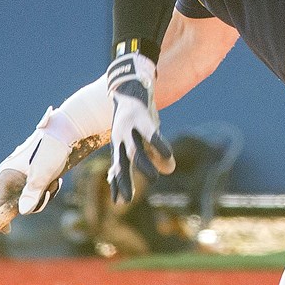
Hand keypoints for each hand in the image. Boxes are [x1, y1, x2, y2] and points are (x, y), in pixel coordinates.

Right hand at [0, 115, 72, 215]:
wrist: (66, 130)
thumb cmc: (52, 150)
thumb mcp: (43, 175)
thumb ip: (32, 194)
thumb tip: (22, 212)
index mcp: (7, 173)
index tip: (7, 231)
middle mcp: (11, 173)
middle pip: (16, 201)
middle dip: (34, 201)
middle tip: (48, 193)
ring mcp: (22, 173)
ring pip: (29, 196)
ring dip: (44, 194)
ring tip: (54, 181)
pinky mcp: (33, 172)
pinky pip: (37, 189)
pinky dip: (47, 188)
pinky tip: (56, 178)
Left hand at [105, 51, 174, 203]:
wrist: (130, 82)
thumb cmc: (137, 112)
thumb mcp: (142, 134)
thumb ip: (152, 153)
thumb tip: (167, 171)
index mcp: (119, 142)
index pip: (117, 167)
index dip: (117, 184)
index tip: (118, 202)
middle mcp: (120, 137)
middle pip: (121, 162)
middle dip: (123, 180)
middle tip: (127, 200)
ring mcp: (129, 127)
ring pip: (135, 150)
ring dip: (144, 165)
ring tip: (153, 178)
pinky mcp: (142, 116)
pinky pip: (151, 133)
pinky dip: (159, 145)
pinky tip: (168, 155)